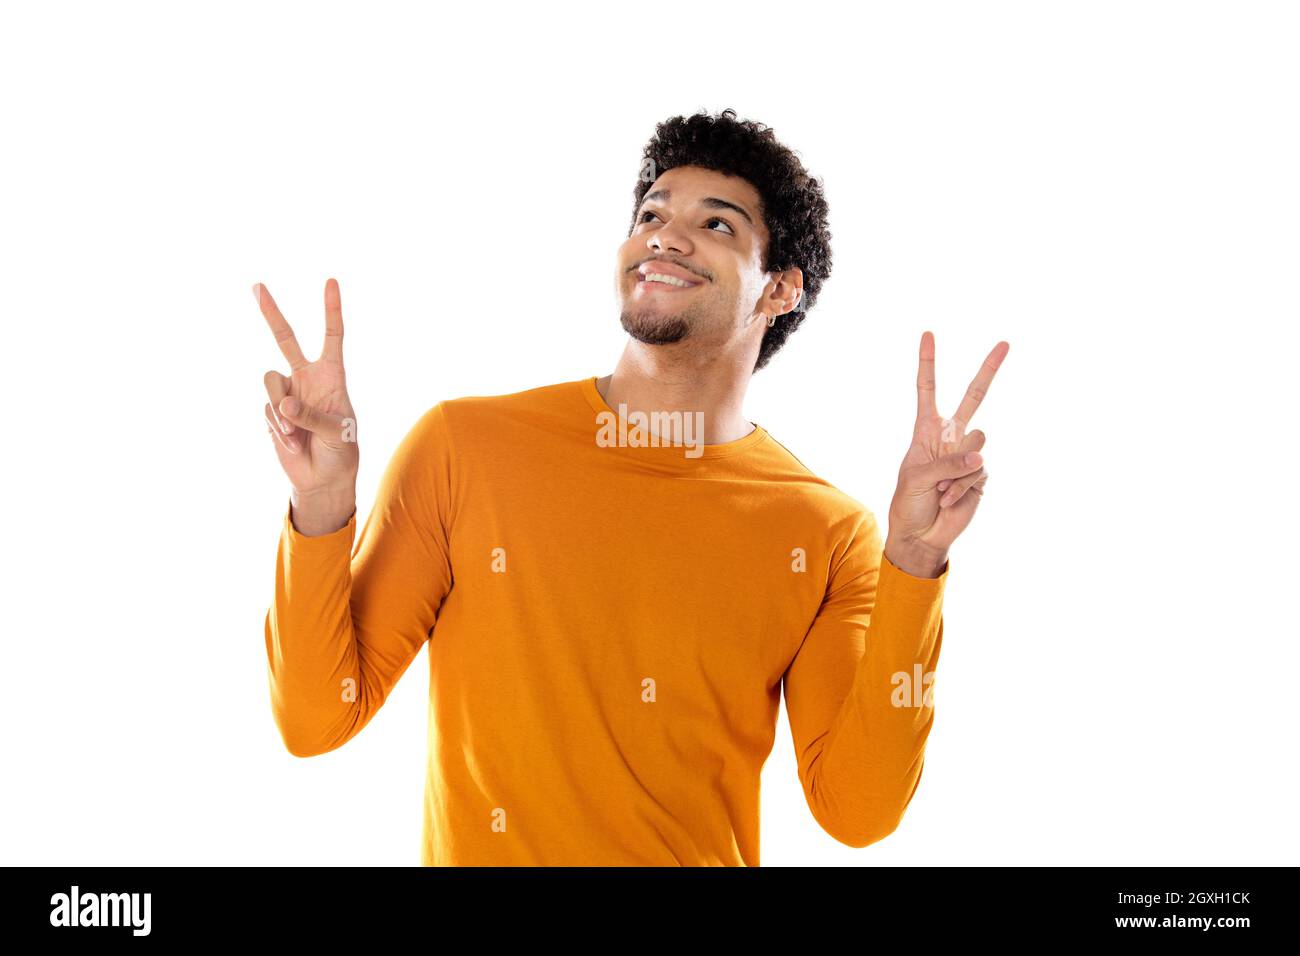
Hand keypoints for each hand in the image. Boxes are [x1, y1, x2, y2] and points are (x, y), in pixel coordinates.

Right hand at [257, 278, 359, 503]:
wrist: (322, 478)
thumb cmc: (340, 452)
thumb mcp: (337, 433)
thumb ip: (312, 415)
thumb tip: (285, 403)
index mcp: (332, 376)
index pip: (332, 336)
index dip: (331, 309)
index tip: (330, 281)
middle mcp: (307, 378)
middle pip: (285, 339)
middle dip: (271, 312)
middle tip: (257, 285)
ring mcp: (287, 393)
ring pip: (271, 382)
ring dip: (282, 409)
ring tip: (297, 433)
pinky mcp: (272, 411)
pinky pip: (268, 409)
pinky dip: (279, 427)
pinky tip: (291, 441)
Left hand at [884, 331, 1008, 575]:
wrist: (921, 534)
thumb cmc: (910, 503)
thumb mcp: (916, 478)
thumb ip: (947, 462)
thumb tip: (980, 457)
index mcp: (926, 430)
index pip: (927, 391)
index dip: (928, 363)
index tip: (928, 335)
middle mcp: (950, 437)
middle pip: (973, 398)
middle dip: (988, 370)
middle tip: (1005, 343)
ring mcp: (969, 455)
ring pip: (976, 443)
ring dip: (955, 470)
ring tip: (940, 489)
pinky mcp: (981, 475)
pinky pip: (978, 471)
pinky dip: (960, 487)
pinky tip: (950, 499)